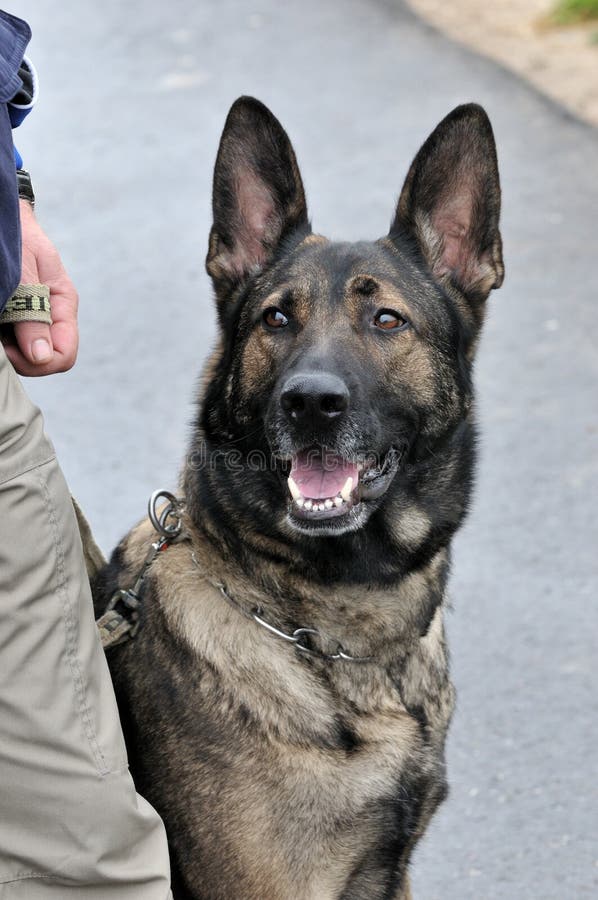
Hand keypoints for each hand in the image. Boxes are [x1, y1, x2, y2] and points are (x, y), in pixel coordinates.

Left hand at [1, 199, 78, 375]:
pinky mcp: (14, 317)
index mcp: (63, 304)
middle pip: (43, 361)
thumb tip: (42, 357)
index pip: (64, 356)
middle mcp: (50, 316)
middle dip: (19, 357)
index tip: (10, 346)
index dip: (38, 362)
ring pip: (25, 356)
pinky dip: (1, 339)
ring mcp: (32, 318)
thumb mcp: (23, 273)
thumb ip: (33, 314)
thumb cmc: (13, 236)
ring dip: (6, 347)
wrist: (1, 218)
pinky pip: (12, 343)